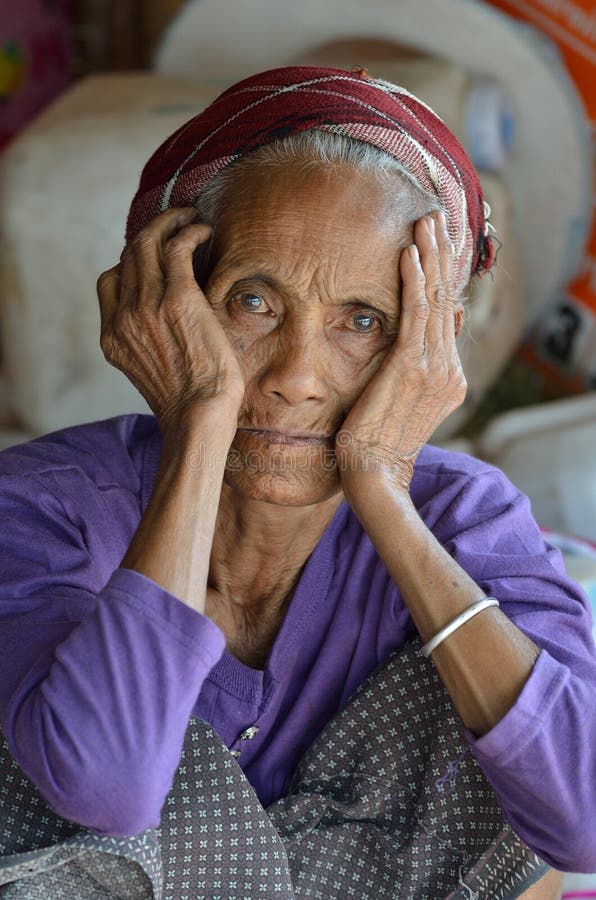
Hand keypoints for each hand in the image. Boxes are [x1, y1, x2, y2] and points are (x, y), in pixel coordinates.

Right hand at [97, 208, 244, 434]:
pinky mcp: (177, 298)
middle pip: (128, 255)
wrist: (198, 417)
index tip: (157, 257)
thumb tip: (168, 325)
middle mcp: (123, 317)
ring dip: (170, 221)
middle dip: (152, 232)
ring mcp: (146, 305)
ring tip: (191, 217)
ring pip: (149, 242)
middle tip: (177, 223)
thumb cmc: (189, 404)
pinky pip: (176, 246)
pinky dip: (188, 230)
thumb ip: (148, 343)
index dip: (131, 261)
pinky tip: (204, 230)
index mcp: (112, 337)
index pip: (109, 280)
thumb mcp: (153, 373)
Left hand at [336, 210, 465, 495]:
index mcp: (448, 376)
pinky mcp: (412, 367)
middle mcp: (449, 368)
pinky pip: (416, 314)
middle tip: (436, 217)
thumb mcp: (397, 401)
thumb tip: (406, 346)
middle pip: (447, 299)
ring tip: (426, 222)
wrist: (373, 474)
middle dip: (441, 255)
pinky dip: (413, 281)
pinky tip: (408, 253)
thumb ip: (408, 369)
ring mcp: (435, 368)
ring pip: (435, 299)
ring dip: (430, 256)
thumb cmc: (374, 441)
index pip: (446, 315)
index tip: (435, 243)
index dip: (441, 276)